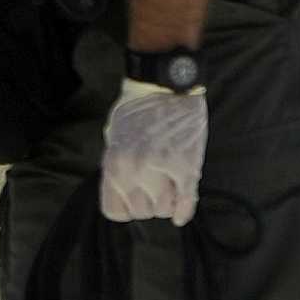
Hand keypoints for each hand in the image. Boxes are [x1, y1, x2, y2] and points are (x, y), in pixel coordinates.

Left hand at [100, 81, 207, 226]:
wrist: (166, 85)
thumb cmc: (137, 109)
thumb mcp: (114, 138)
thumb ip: (116, 167)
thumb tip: (122, 190)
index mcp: (113, 164)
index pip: (115, 211)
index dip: (127, 208)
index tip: (135, 198)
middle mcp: (133, 171)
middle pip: (142, 212)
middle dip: (150, 202)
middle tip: (156, 186)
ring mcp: (160, 170)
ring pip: (164, 209)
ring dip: (168, 201)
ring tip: (170, 184)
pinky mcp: (186, 166)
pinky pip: (185, 201)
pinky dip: (184, 210)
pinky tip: (182, 214)